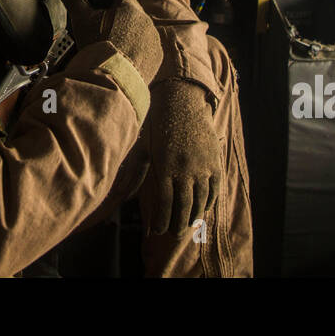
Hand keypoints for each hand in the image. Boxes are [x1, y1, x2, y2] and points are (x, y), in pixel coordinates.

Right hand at [58, 0, 162, 83]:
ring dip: (126, 33)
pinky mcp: (155, 57)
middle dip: (116, 15)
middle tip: (100, 25)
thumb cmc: (97, 47)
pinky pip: (146, 48)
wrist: (111, 79)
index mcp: (129, 7)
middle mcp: (145, 21)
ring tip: (110, 43)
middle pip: (130, 11)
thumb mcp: (81, 19)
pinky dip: (135, 49)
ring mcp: (153, 39)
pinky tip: (121, 56)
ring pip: (138, 30)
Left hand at [139, 79, 222, 235]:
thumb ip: (134, 171)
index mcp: (166, 166)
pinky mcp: (215, 161)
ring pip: (201, 201)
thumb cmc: (157, 122)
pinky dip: (209, 202)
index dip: (160, 220)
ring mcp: (203, 166)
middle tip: (173, 234)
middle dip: (178, 224)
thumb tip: (119, 193)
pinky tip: (202, 209)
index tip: (156, 231)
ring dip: (194, 217)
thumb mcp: (143, 145)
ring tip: (187, 226)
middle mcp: (186, 169)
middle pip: (184, 207)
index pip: (164, 203)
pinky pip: (215, 189)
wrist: (182, 100)